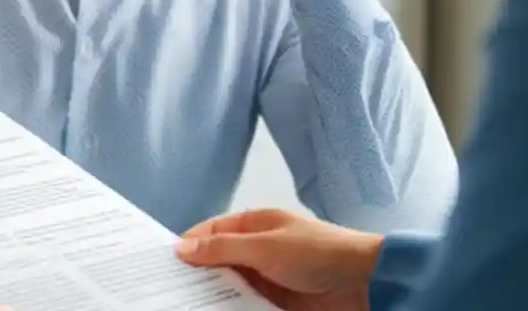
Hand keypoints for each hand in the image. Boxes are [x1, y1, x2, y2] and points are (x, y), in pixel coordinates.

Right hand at [174, 209, 381, 310]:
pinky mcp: (276, 305)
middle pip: (217, 263)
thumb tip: (181, 248)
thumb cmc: (317, 254)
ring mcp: (268, 279)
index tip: (161, 262)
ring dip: (210, 297)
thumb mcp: (264, 246)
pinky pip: (244, 307)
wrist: (366, 284)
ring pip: (229, 288)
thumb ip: (222, 248)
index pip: (212, 232)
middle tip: (165, 289)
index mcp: (256, 225)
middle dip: (194, 275)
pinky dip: (229, 310)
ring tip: (181, 305)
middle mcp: (258, 251)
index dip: (188, 245)